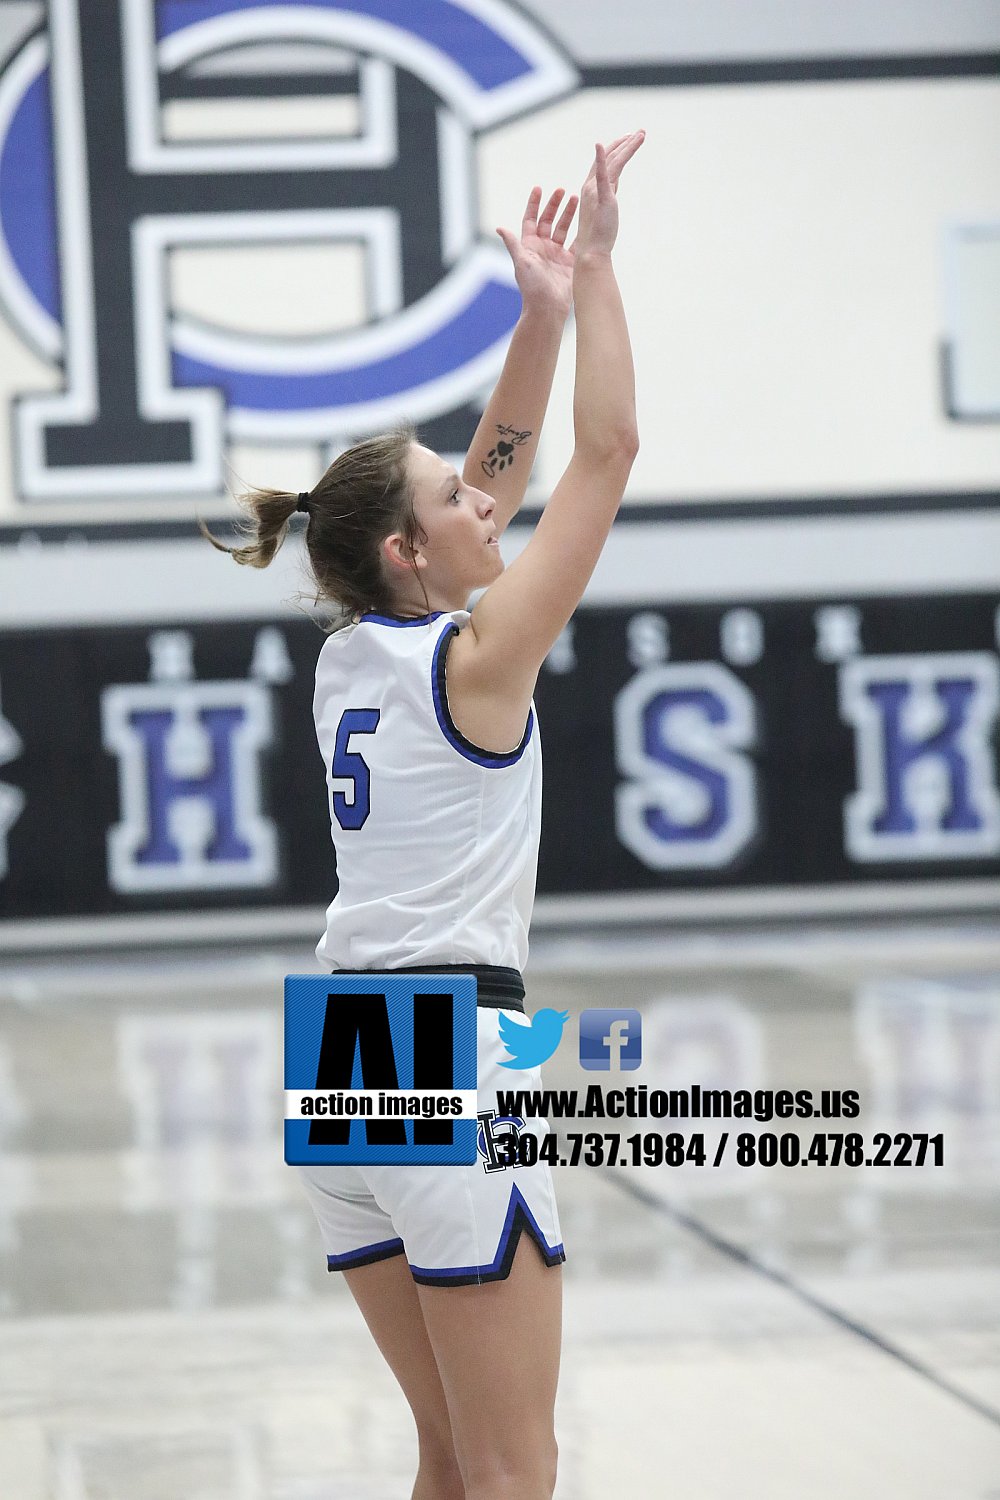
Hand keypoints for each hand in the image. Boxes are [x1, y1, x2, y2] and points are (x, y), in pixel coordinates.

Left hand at [496, 185, 578, 317]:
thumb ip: (513, 244)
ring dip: (568, 214)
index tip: (539, 188)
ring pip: (563, 228)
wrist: (547, 308)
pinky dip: (581, 232)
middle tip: (562, 190)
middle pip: (548, 220)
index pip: (530, 219)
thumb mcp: (521, 262)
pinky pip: (576, 243)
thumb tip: (500, 228)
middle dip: (554, 204)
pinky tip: (586, 220)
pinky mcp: (569, 262)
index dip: (534, 204)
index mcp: (529, 246)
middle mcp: (543, 248)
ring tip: (576, 198)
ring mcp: (557, 254)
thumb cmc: (532, 287)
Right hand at [574, 129, 644, 257]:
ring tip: (641, 135)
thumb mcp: (606, 208)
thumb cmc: (599, 236)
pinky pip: (601, 175)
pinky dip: (600, 159)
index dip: (616, 149)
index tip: (628, 140)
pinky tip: (599, 146)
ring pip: (613, 162)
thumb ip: (608, 194)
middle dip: (625, 143)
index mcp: (591, 188)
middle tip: (640, 132)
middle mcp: (591, 186)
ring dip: (627, 146)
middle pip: (610, 158)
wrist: (592, 252)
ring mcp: (596, 191)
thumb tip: (615, 185)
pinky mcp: (602, 198)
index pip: (604, 163)